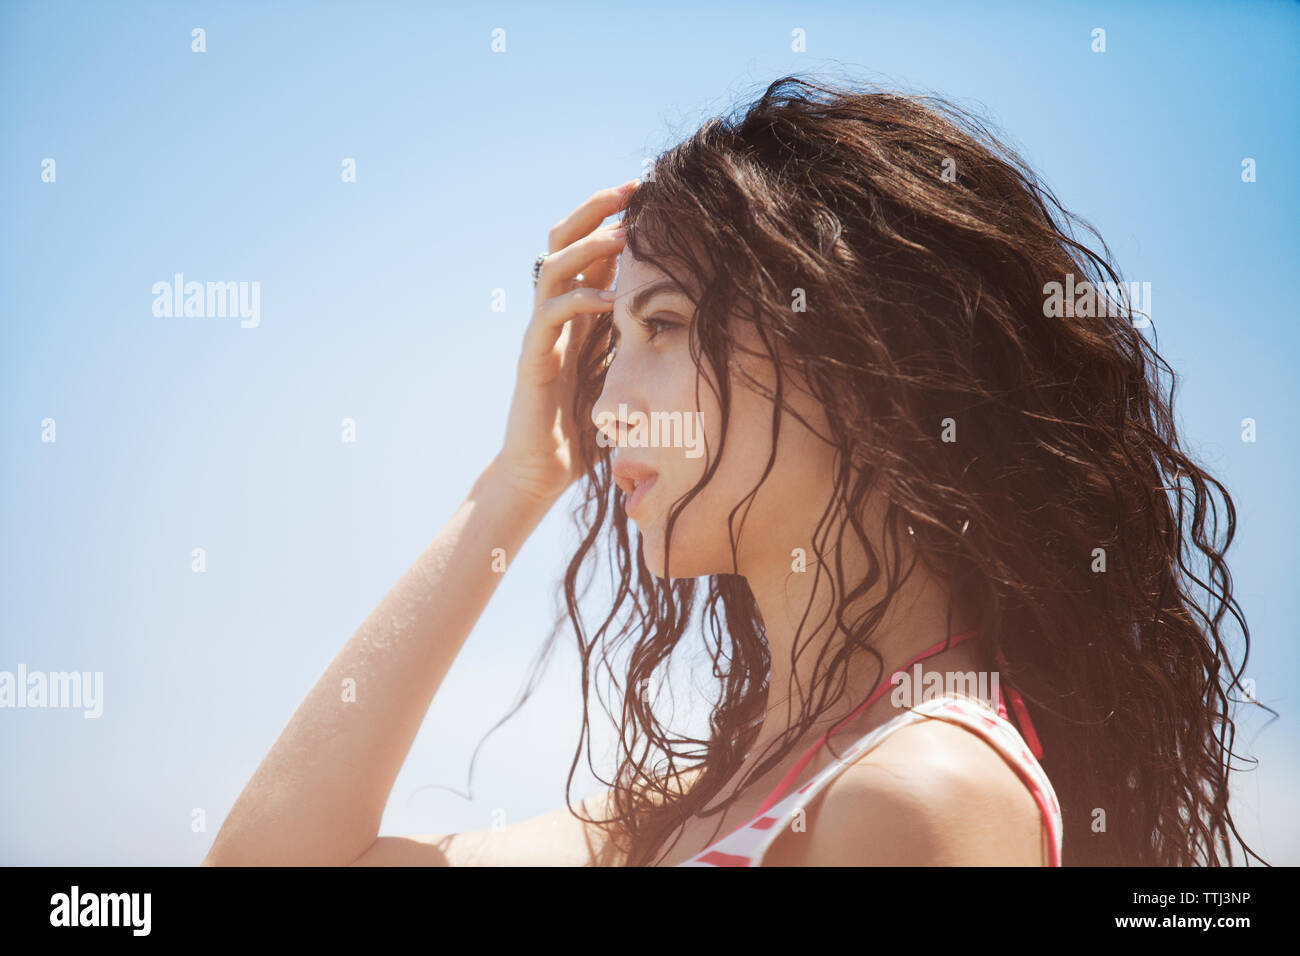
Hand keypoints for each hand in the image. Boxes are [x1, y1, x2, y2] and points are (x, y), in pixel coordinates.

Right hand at [495, 179, 637, 507]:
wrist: (541, 469)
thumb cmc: (584, 425)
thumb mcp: (619, 370)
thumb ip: (635, 338)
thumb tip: (684, 316)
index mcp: (578, 310)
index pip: (589, 246)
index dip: (612, 215)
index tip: (646, 193)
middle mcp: (556, 312)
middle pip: (564, 239)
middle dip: (597, 210)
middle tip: (631, 191)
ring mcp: (541, 332)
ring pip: (555, 267)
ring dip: (589, 245)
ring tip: (622, 236)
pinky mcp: (533, 357)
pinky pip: (551, 316)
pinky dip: (579, 301)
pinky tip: (608, 300)